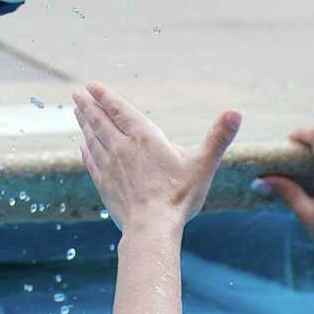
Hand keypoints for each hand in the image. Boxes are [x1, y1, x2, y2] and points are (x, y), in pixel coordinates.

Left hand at [72, 80, 241, 232]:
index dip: (105, 96)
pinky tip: (82, 146)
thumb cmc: (179, 196)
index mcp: (144, 137)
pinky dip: (86, 151)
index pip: (119, 110)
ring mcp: (110, 167)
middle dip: (88, 105)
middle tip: (77, 93)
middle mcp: (122, 147)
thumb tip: (236, 112)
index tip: (91, 85)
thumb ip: (218, 137)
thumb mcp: (203, 164)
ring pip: (93, 139)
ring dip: (84, 123)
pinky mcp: (105, 186)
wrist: (152, 229)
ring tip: (76, 111)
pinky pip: (92, 163)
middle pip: (101, 121)